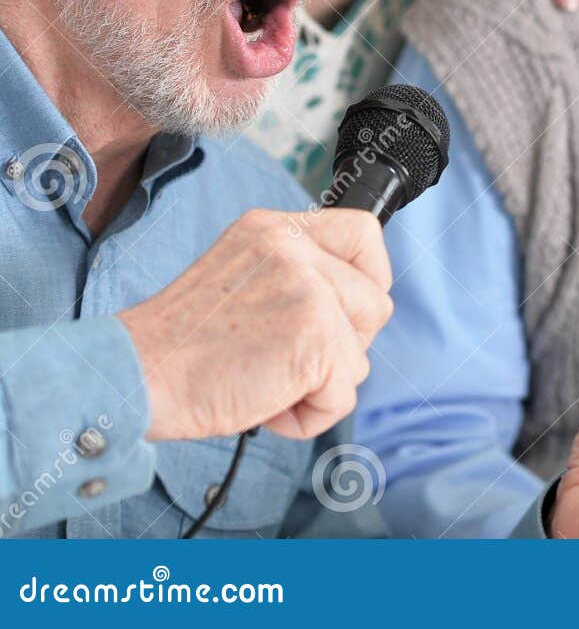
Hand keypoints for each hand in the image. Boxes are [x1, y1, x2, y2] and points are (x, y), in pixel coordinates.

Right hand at [118, 207, 391, 442]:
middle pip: (376, 301)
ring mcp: (307, 289)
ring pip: (361, 354)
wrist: (135, 375)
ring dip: (321, 383)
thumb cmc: (186, 344)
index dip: (370, 277)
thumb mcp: (246, 277)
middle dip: (345, 344)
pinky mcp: (314, 337)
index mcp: (276, 229)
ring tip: (267, 378)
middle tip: (288, 356)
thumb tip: (355, 302)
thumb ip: (298, 275)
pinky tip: (267, 403)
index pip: (364, 232)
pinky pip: (344, 394)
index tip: (346, 311)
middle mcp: (294, 248)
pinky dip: (309, 415)